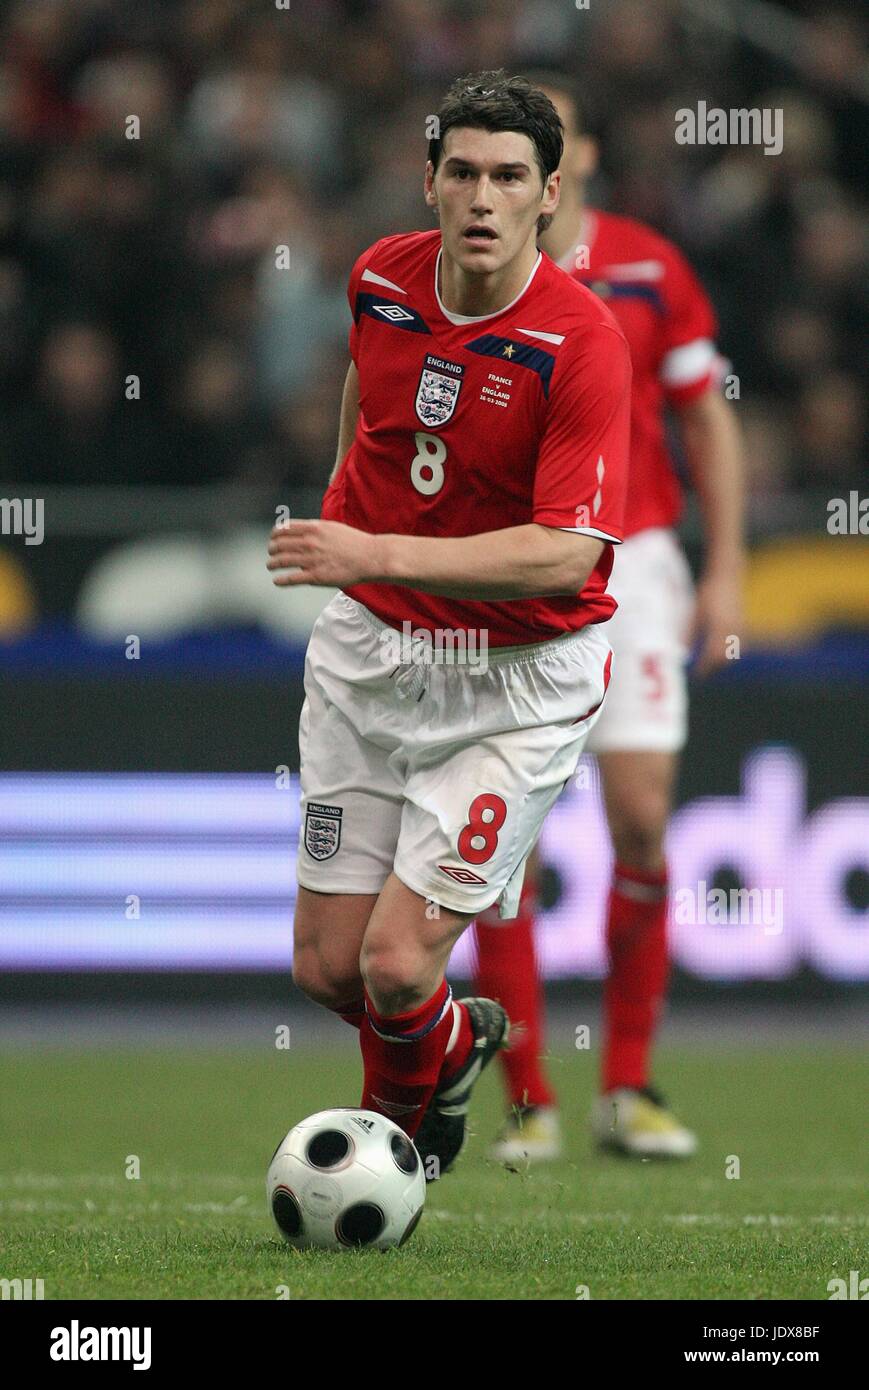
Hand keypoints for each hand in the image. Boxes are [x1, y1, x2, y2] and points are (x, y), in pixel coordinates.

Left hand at [266, 519, 382, 587]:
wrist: (370, 557)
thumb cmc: (354, 543)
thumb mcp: (332, 528)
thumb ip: (315, 530)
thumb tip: (302, 533)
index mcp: (313, 528)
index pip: (283, 529)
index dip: (275, 535)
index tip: (273, 539)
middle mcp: (309, 543)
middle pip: (279, 545)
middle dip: (272, 549)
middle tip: (271, 553)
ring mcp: (312, 560)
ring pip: (281, 561)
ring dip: (272, 564)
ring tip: (271, 566)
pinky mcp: (316, 576)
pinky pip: (291, 579)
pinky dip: (281, 580)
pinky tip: (277, 581)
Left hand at [689, 566, 743, 675]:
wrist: (728, 577)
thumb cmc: (709, 592)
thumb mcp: (694, 611)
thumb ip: (688, 631)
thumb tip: (680, 652)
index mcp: (720, 626)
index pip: (712, 655)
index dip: (704, 667)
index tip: (695, 674)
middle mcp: (733, 630)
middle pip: (724, 659)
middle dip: (712, 668)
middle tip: (699, 673)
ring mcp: (740, 629)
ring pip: (732, 654)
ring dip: (719, 662)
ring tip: (706, 665)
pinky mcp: (742, 627)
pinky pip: (736, 647)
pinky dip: (725, 653)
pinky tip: (715, 653)